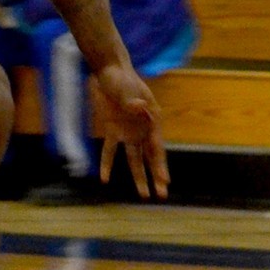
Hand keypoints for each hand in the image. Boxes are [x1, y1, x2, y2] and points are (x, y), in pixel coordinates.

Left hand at [92, 61, 168, 199]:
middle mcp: (143, 129)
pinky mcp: (113, 130)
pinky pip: (110, 151)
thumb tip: (138, 108)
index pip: (157, 147)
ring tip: (143, 195)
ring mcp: (128, 131)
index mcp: (152, 119)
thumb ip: (132, 100)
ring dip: (138, 176)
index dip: (161, 165)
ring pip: (134, 159)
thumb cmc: (122, 78)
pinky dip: (107, 164)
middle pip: (150, 157)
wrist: (108, 72)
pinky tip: (104, 179)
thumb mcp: (128, 88)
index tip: (165, 181)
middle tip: (162, 196)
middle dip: (156, 176)